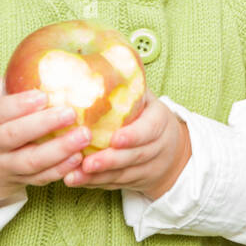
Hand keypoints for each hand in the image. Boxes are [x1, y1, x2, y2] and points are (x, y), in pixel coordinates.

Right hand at [0, 79, 92, 217]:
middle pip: (14, 136)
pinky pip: (40, 178)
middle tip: (71, 113)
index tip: (43, 96)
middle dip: (43, 125)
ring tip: (84, 136)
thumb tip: (49, 57)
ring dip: (59, 150)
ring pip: (30, 161)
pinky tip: (79, 159)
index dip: (19, 105)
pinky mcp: (19, 181)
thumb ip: (12, 82)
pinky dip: (60, 170)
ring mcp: (4, 166)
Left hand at [60, 90, 190, 200]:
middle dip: (110, 161)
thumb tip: (93, 60)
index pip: (149, 130)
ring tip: (74, 176)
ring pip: (123, 174)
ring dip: (98, 177)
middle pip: (135, 156)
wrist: (171, 148)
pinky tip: (77, 181)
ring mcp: (148, 167)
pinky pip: (115, 184)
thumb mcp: (145, 98)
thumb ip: (126, 86)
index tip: (115, 139)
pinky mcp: (136, 181)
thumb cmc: (147, 114)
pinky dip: (96, 184)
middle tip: (87, 163)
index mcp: (159, 121)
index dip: (133, 136)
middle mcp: (158, 147)